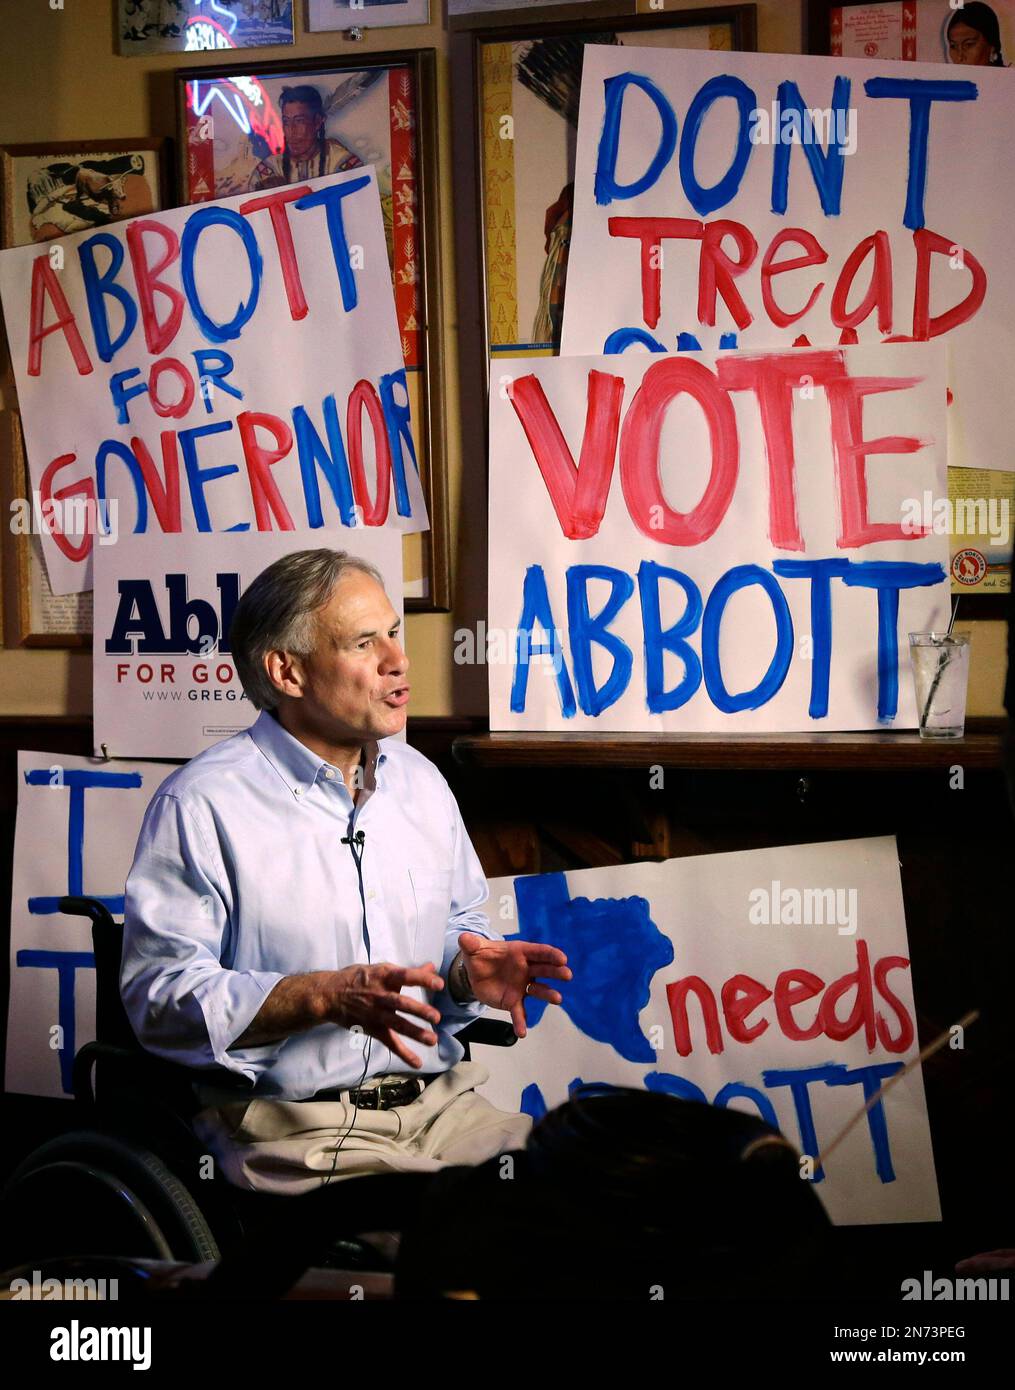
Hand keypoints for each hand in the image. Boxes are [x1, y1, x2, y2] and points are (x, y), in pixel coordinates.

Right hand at [321, 961, 444, 1068]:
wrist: (331, 995)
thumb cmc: (358, 978)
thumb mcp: (381, 969)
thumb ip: (407, 971)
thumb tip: (431, 967)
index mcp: (384, 976)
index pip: (406, 976)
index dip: (422, 979)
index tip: (439, 984)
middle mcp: (381, 995)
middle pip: (401, 1003)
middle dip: (419, 1011)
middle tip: (436, 1017)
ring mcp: (377, 1014)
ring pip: (397, 1024)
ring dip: (415, 1032)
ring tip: (432, 1040)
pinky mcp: (373, 1028)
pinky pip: (390, 1042)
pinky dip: (403, 1053)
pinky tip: (417, 1062)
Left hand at [457, 932, 571, 1037]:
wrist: (475, 974)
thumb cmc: (481, 956)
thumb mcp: (473, 948)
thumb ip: (470, 944)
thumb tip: (463, 938)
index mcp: (520, 952)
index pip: (538, 952)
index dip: (550, 954)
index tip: (562, 958)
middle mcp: (526, 969)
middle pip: (544, 969)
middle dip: (556, 971)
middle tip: (567, 974)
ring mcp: (522, 986)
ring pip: (538, 990)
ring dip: (549, 994)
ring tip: (558, 999)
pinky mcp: (514, 1001)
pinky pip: (519, 1012)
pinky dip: (521, 1022)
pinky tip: (522, 1033)